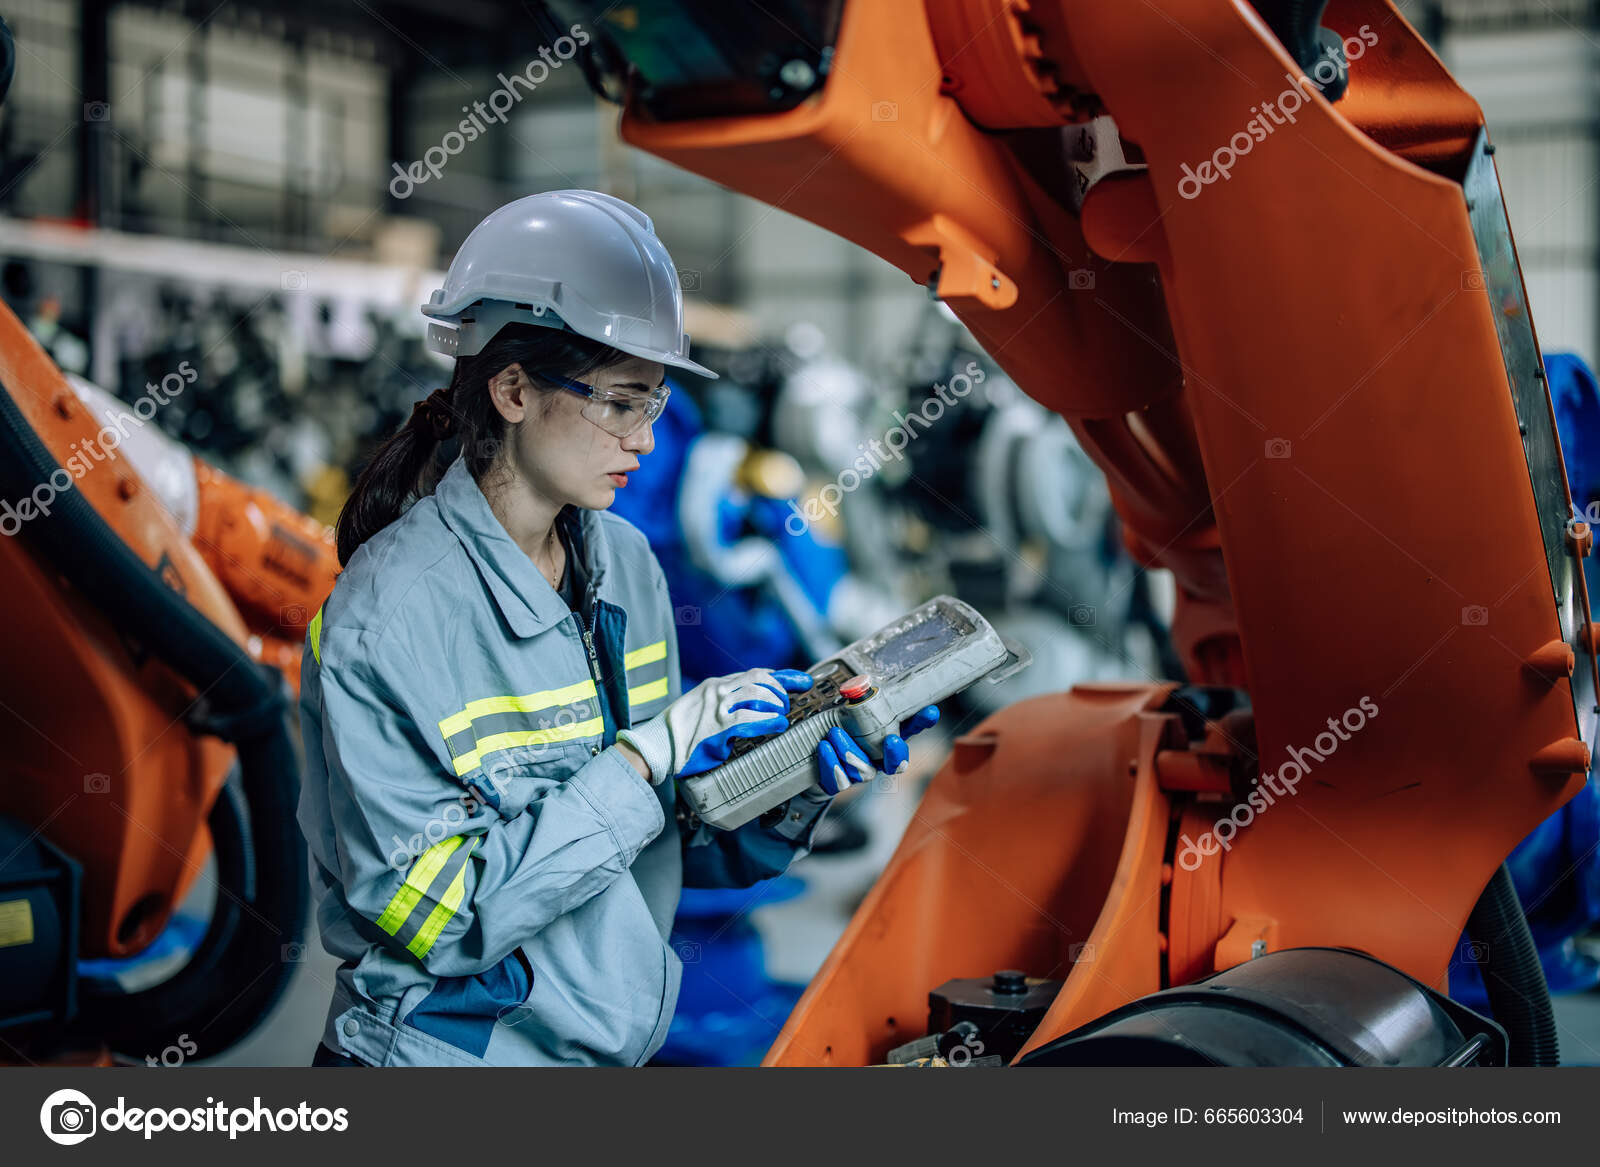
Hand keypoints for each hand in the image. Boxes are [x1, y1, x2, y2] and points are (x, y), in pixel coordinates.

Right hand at [618, 668, 814, 783]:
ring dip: (776, 704)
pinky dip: (769, 721)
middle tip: (788, 703)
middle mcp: (717, 691)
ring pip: (758, 695)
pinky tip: (778, 725)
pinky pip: (750, 719)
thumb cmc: (679, 733)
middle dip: (781, 690)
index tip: (803, 680)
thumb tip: (754, 708)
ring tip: (782, 715)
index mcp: (715, 685)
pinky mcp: (717, 727)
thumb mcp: (701, 706)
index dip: (783, 676)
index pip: (756, 673)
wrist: (657, 747)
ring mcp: (717, 708)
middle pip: (760, 679)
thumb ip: (724, 703)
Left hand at [816, 704, 939, 795]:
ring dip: (850, 751)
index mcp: (887, 739)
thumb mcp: (847, 711)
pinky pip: (839, 781)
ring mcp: (859, 774)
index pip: (911, 730)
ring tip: (835, 732)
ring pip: (863, 771)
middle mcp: (878, 759)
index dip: (922, 722)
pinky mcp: (838, 783)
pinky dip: (831, 764)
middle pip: (896, 765)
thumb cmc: (838, 729)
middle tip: (892, 740)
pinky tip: (825, 747)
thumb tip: (860, 681)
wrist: (810, 756)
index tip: (929, 711)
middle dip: (896, 754)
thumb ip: (860, 697)